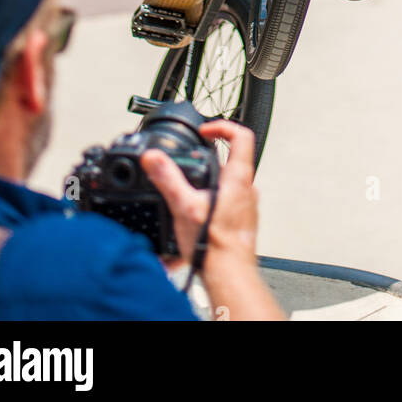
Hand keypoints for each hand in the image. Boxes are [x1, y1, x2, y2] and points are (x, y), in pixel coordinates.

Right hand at [142, 122, 258, 271]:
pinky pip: (231, 200)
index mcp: (238, 178)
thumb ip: (168, 179)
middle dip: (213, 154)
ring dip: (213, 178)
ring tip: (193, 185)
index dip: (222, 126)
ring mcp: (247, 205)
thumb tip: (153, 158)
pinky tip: (199, 211)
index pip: (241, 136)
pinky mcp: (242, 220)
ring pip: (233, 180)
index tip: (205, 130)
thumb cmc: (214, 246)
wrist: (229, 275)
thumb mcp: (184, 206)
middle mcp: (248, 189)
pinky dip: (216, 198)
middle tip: (195, 156)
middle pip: (236, 157)